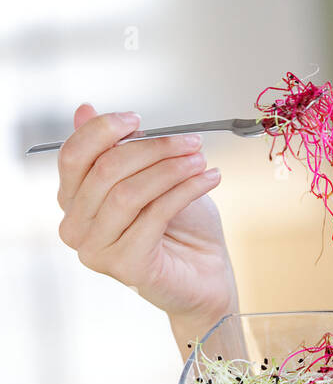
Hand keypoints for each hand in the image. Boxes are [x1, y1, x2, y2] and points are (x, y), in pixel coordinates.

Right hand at [57, 103, 234, 319]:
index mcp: (73, 200)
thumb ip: (118, 147)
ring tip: (201, 160)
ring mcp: (96, 250)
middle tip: (190, 141)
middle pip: (105, 170)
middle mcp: (75, 227)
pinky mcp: (125, 265)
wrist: (205, 273)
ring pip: (129, 192)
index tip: (137, 118)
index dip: (102, 130)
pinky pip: (155, 214)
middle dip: (153, 148)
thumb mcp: (150, 175)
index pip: (72, 156)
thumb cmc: (178, 225)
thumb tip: (83, 110)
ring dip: (172, 169)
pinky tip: (209, 179)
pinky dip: (186, 189)